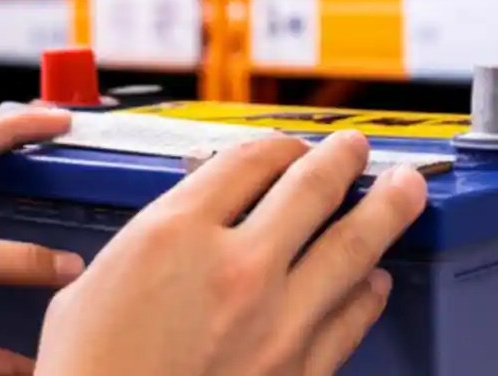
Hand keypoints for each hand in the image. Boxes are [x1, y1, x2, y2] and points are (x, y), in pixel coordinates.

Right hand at [36, 131, 426, 375]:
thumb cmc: (90, 370)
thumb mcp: (98, 281)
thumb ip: (153, 242)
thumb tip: (186, 231)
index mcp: (176, 233)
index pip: (247, 161)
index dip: (275, 144)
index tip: (285, 146)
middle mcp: (236, 267)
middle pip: (311, 189)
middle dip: (341, 160)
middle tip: (355, 149)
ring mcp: (277, 321)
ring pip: (352, 247)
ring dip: (386, 211)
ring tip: (407, 190)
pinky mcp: (300, 370)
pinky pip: (351, 318)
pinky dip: (370, 293)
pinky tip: (376, 280)